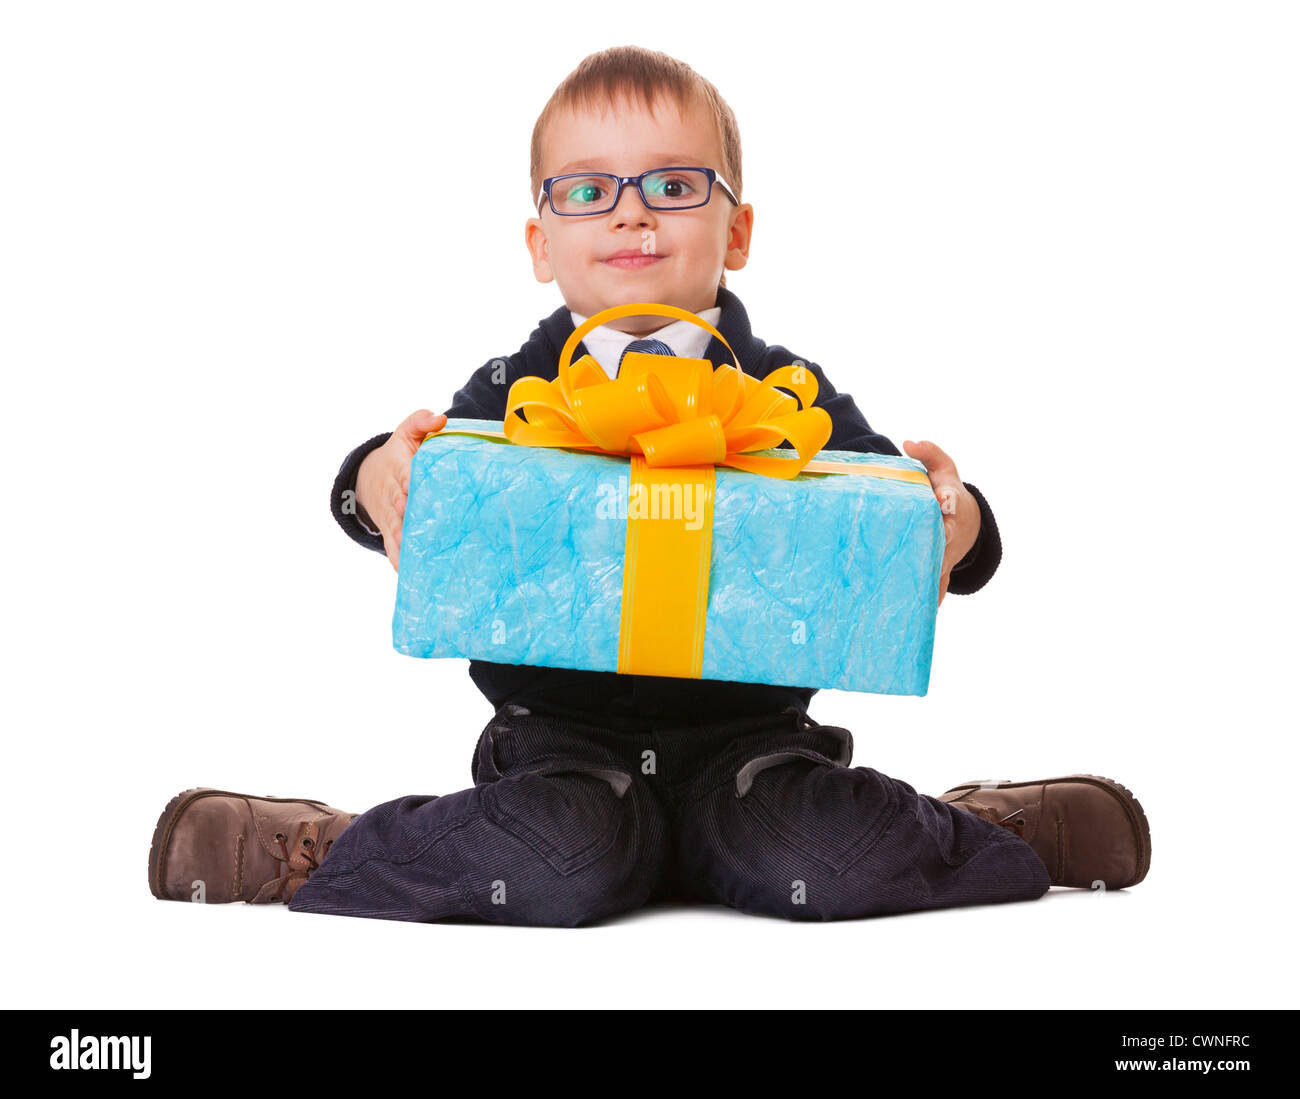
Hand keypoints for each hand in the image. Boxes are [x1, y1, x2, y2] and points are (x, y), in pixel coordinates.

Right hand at [356, 410, 446, 571]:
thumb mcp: (406, 433)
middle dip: (414, 519)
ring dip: (411, 547)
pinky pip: (395, 551)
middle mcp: (394, 497)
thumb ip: (421, 422)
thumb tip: (440, 418)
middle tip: (429, 530)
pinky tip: (415, 580)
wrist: (370, 478)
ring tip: (425, 563)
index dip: (413, 483)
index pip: (407, 476)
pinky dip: (403, 565)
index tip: (419, 489)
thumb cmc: (398, 455)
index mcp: (400, 470)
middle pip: (404, 509)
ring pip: (399, 534)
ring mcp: (391, 519)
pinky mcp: (391, 535)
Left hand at [902, 439, 979, 605]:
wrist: (966, 520)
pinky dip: (929, 603)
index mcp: (951, 507)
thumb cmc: (946, 490)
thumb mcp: (943, 468)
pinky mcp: (939, 572)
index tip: (944, 500)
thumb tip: (910, 442)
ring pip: (938, 571)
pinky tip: (914, 618)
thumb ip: (929, 453)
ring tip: (911, 596)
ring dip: (928, 582)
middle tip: (921, 557)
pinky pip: (934, 589)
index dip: (948, 501)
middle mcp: (951, 535)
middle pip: (943, 542)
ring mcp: (946, 556)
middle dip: (934, 549)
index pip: (951, 503)